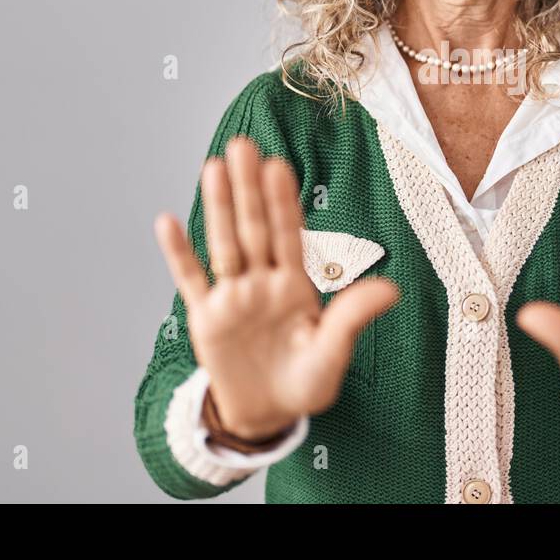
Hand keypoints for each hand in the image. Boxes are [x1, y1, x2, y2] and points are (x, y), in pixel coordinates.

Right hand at [153, 136, 400, 439]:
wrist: (269, 415)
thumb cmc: (306, 382)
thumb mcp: (333, 353)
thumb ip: (353, 318)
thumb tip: (393, 289)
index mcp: (295, 285)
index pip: (289, 235)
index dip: (282, 202)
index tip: (279, 167)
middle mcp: (262, 282)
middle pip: (253, 228)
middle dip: (248, 189)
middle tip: (244, 145)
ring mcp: (233, 297)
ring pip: (224, 244)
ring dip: (218, 207)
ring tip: (213, 166)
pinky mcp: (206, 318)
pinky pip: (190, 281)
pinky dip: (179, 253)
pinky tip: (167, 222)